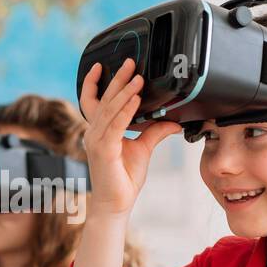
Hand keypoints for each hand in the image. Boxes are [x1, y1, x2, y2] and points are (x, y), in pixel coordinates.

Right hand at [78, 58, 182, 215]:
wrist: (115, 204)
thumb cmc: (123, 179)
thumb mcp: (143, 149)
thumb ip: (155, 131)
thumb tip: (173, 121)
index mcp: (99, 131)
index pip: (92, 101)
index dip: (95, 83)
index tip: (103, 65)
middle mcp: (93, 133)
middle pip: (103, 100)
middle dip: (117, 80)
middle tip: (129, 63)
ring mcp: (96, 141)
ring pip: (110, 110)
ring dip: (124, 92)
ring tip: (137, 79)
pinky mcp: (103, 150)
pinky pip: (115, 126)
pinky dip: (126, 111)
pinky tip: (136, 100)